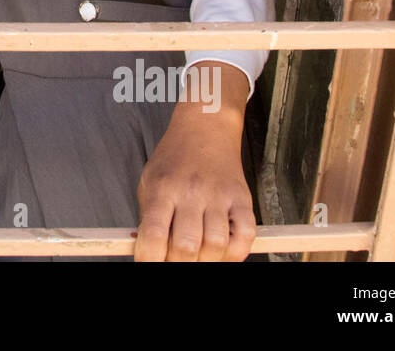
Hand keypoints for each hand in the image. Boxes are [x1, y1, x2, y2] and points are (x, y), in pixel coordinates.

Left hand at [134, 63, 255, 260]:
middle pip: (186, 247)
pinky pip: (245, 236)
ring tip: (198, 256)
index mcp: (162, 189)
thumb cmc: (173, 160)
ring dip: (206, 260)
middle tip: (176, 261)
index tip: (150, 265)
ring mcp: (219, 195)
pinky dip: (236, 253)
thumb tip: (148, 254)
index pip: (154, 235)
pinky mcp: (242, 198)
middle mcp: (191, 192)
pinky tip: (223, 252)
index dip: (150, 260)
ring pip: (216, 246)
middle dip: (179, 264)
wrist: (204, 128)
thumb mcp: (149, 183)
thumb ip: (148, 218)